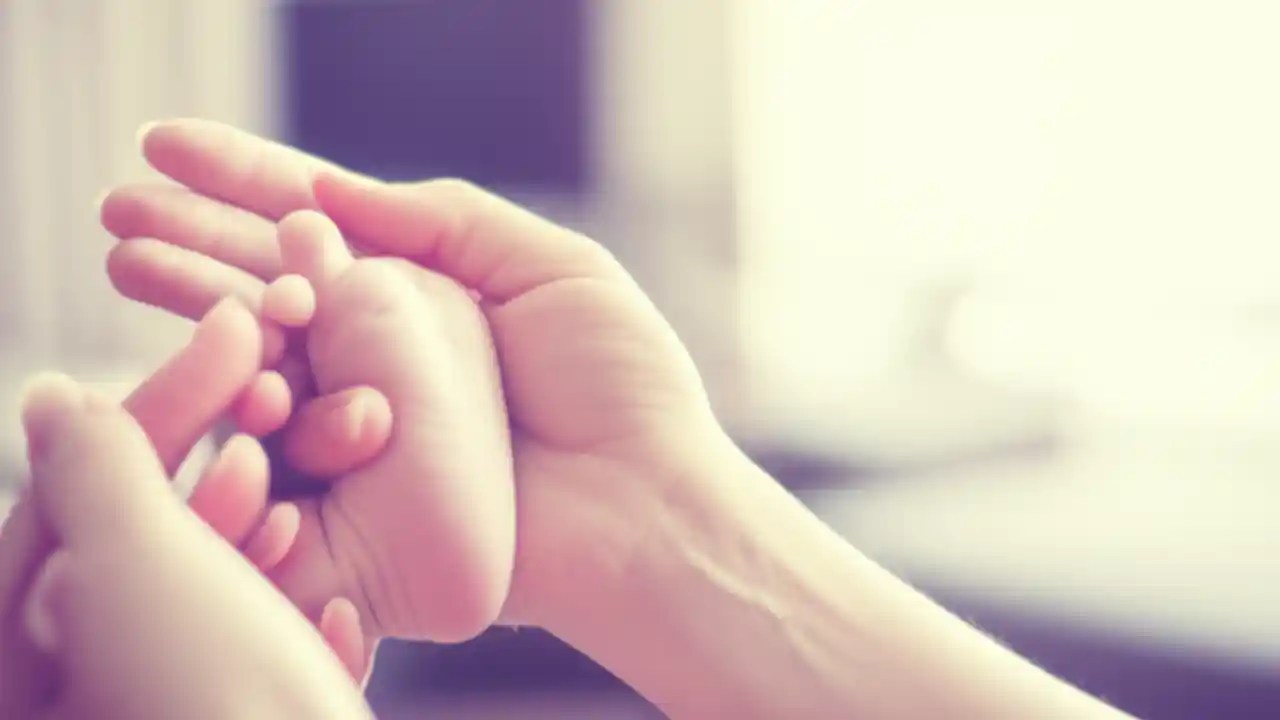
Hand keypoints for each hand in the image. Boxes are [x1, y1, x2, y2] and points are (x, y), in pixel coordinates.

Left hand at [17, 374, 371, 719]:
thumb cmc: (217, 697)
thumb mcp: (135, 559)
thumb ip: (90, 468)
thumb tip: (51, 397)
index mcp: (20, 662)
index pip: (78, 491)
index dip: (161, 401)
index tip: (238, 334)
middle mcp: (82, 695)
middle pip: (145, 543)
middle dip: (218, 477)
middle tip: (275, 430)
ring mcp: (168, 711)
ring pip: (216, 596)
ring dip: (267, 541)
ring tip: (299, 518)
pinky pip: (272, 659)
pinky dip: (306, 626)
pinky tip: (338, 617)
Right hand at [101, 120, 727, 628]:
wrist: (648, 505)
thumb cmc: (620, 384)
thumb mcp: (552, 267)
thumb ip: (446, 221)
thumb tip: (324, 186)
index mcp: (434, 296)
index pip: (324, 227)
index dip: (245, 184)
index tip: (169, 147)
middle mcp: (392, 355)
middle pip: (276, 286)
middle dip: (196, 243)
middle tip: (117, 211)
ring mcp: (370, 425)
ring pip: (265, 356)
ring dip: (195, 307)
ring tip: (128, 264)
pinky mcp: (357, 497)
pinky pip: (279, 447)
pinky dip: (236, 402)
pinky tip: (197, 360)